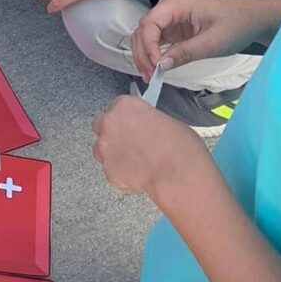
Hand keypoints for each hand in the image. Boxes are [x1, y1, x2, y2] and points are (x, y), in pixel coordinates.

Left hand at [92, 94, 209, 201]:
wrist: (179, 172)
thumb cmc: (179, 148)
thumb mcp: (166, 121)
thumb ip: (147, 121)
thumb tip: (148, 129)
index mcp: (125, 106)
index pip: (117, 107)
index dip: (125, 119)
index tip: (131, 125)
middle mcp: (110, 124)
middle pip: (101, 125)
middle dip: (112, 134)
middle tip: (130, 143)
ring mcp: (106, 148)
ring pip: (101, 150)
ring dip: (114, 155)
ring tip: (136, 162)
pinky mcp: (108, 170)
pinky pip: (112, 172)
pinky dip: (122, 175)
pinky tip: (139, 175)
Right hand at [130, 0, 280, 82]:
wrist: (252, 18)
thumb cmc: (236, 25)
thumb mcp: (212, 43)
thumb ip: (184, 53)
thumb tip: (160, 66)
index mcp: (177, 4)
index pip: (149, 24)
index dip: (148, 46)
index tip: (155, 66)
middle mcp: (168, 5)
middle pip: (142, 29)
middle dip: (142, 53)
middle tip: (149, 76)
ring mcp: (169, 15)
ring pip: (145, 34)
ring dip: (144, 54)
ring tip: (150, 74)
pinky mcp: (173, 24)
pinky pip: (156, 38)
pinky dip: (153, 52)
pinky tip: (155, 67)